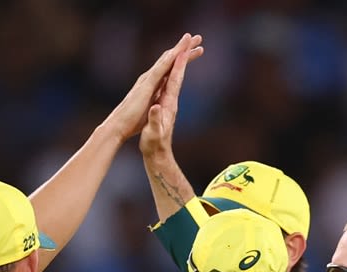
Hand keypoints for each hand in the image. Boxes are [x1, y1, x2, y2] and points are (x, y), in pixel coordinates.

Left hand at [104, 33, 204, 141]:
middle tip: (197, 38)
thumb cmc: (130, 121)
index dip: (179, 51)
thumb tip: (158, 106)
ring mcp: (147, 83)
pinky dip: (170, 67)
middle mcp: (148, 79)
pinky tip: (174, 66)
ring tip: (190, 49)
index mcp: (149, 83)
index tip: (190, 39)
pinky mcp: (146, 89)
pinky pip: (161, 74)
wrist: (116, 127)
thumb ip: (152, 106)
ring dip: (178, 55)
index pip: (166, 62)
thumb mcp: (143, 115)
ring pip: (165, 64)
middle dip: (182, 48)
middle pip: (167, 58)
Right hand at [139, 41, 193, 158]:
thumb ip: (155, 120)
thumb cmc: (153, 145)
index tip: (182, 49)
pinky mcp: (164, 106)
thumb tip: (156, 107)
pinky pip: (169, 85)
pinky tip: (172, 69)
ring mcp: (168, 103)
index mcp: (168, 104)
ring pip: (175, 78)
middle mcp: (171, 101)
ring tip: (185, 48)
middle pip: (179, 75)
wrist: (157, 155)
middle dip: (185, 57)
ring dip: (180, 62)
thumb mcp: (152, 133)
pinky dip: (172, 73)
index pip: (175, 80)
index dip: (178, 65)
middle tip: (194, 40)